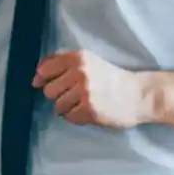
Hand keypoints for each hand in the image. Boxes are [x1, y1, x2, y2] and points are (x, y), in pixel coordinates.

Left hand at [33, 50, 150, 129]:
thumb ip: (62, 64)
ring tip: (84, 103)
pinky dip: (77, 116)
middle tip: (76, 94)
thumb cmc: (111, 79)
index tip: (53, 83)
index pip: (44, 69)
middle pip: (49, 90)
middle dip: (59, 95)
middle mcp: (80, 72)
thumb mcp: (88, 62)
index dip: (44, 79)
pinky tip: (89, 110)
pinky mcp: (89, 109)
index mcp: (78, 57)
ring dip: (68, 107)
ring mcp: (84, 91)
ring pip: (57, 106)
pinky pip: (69, 117)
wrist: (138, 94)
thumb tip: (35, 79)